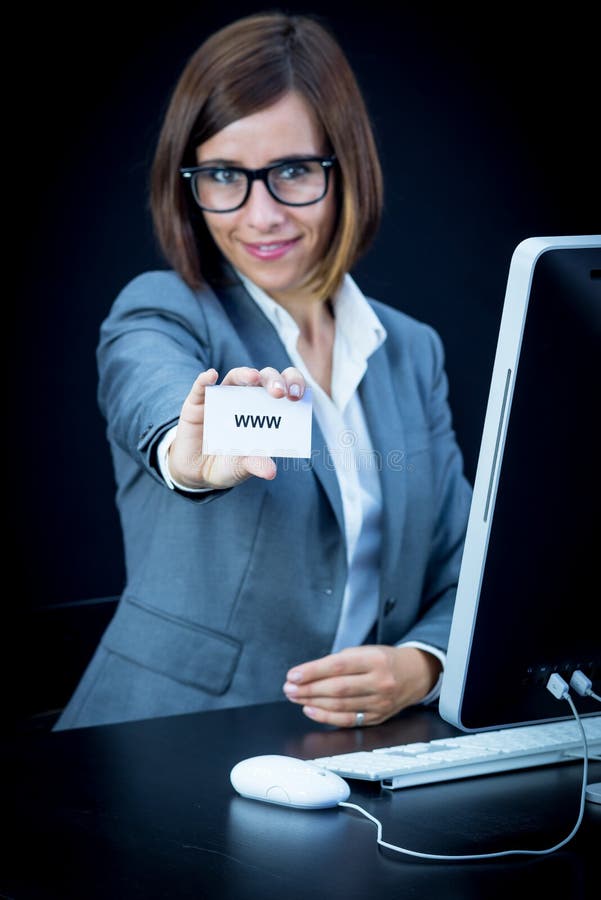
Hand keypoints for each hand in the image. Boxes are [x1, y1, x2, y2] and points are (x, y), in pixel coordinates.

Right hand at [168, 365, 304, 488]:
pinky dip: (205, 380)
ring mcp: (221, 397)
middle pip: (263, 378)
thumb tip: (271, 472)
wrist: (197, 472)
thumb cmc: (228, 464)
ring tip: (252, 378)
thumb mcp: (243, 467)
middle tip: (279, 393)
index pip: (284, 387)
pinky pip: (201, 387)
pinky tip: (210, 376)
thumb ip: (256, 465)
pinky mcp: (197, 402)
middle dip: (274, 381)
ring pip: (235, 377)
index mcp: (265, 409)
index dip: (293, 384)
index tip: (298, 395)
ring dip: (245, 374)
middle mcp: (245, 398)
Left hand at [283, 645, 441, 726]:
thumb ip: (339, 661)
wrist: (415, 675)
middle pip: (337, 688)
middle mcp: (379, 681)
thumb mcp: (365, 651)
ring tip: (296, 697)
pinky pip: (348, 720)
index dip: (312, 671)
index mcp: (375, 659)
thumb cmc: (385, 660)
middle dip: (308, 689)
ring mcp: (380, 702)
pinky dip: (326, 716)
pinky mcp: (377, 717)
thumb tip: (307, 673)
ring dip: (313, 702)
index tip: (294, 675)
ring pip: (340, 705)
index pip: (338, 666)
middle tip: (289, 688)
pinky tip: (311, 710)